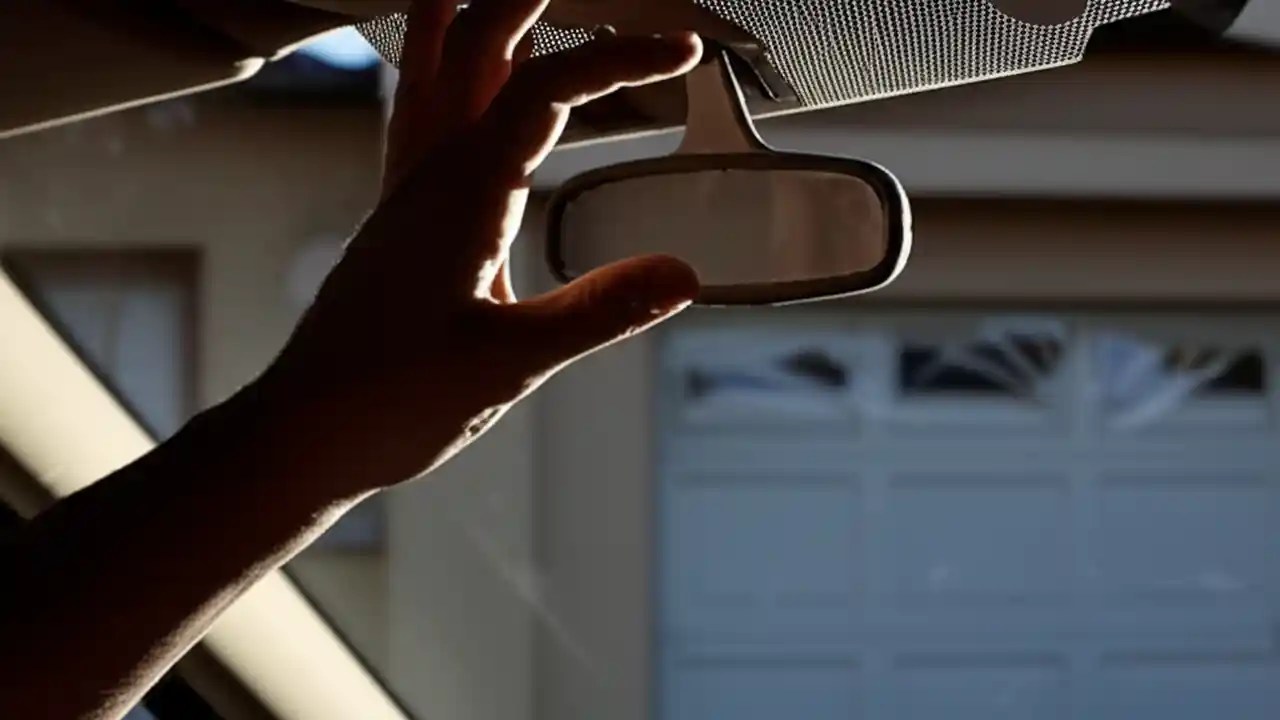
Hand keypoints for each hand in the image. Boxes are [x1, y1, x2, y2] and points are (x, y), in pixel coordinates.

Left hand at [254, 0, 702, 497]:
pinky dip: (444, 70)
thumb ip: (597, 312)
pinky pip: (419, 114)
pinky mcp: (398, 218)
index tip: (683, 51)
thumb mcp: (509, 363)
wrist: (306, 430)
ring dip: (475, 18)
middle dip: (530, 0)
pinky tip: (455, 78)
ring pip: (435, 67)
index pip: (546, 90)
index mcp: (463, 194)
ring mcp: (406, 191)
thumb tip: (686, 273)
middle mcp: (428, 174)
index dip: (619, 61)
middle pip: (474, 44)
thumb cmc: (393, 401)